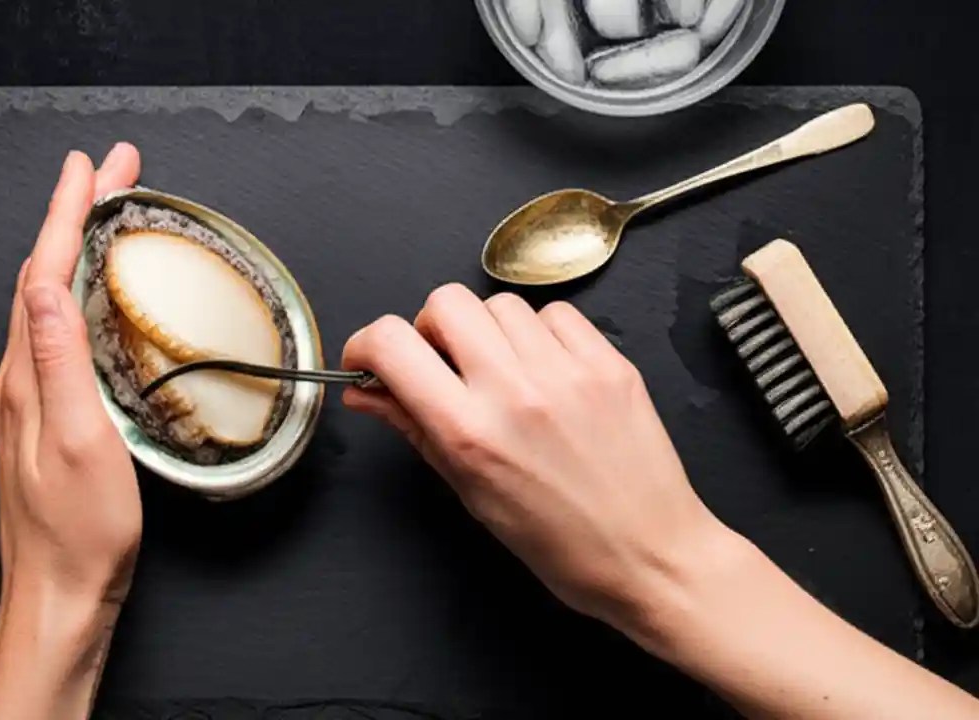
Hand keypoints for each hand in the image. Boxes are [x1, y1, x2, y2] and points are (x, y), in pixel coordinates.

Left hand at [0, 144, 142, 719]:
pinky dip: (73, 291)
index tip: (91, 167)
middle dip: (73, 214)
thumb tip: (46, 284)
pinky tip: (91, 294)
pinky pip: (54, 332)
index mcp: (27, 377)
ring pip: (45, 300)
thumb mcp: (81, 440)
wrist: (60, 594)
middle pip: (40, 275)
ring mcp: (29, 396)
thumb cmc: (81, 531)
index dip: (67, 213)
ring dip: (72, 247)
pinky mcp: (46, 415)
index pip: (43, 273)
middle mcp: (19, 378)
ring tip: (102, 212)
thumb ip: (59, 359)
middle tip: (111, 172)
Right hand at [341, 284, 725, 629]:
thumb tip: (366, 390)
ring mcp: (567, 370)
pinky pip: (555, 313)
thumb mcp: (470, 492)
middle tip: (445, 367)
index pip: (393, 343)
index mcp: (469, 431)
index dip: (367, 344)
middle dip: (429, 329)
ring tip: (502, 373)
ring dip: (487, 330)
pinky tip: (545, 371)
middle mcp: (515, 389)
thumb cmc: (556, 543)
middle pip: (445, 302)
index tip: (372, 361)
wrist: (650, 556)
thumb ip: (414, 429)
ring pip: (499, 303)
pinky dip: (539, 333)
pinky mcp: (610, 363)